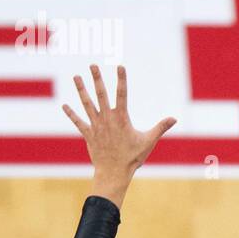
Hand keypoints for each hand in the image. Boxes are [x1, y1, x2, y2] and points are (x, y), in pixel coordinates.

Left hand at [63, 65, 175, 206]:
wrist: (114, 172)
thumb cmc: (133, 157)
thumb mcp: (149, 141)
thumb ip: (161, 127)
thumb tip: (174, 118)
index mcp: (122, 118)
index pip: (122, 94)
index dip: (121, 79)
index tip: (120, 66)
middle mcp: (107, 119)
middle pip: (100, 94)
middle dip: (97, 79)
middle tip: (93, 65)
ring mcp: (96, 126)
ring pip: (87, 104)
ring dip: (81, 90)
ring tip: (76, 76)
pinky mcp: (88, 134)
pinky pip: (78, 122)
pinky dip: (71, 114)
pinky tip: (64, 105)